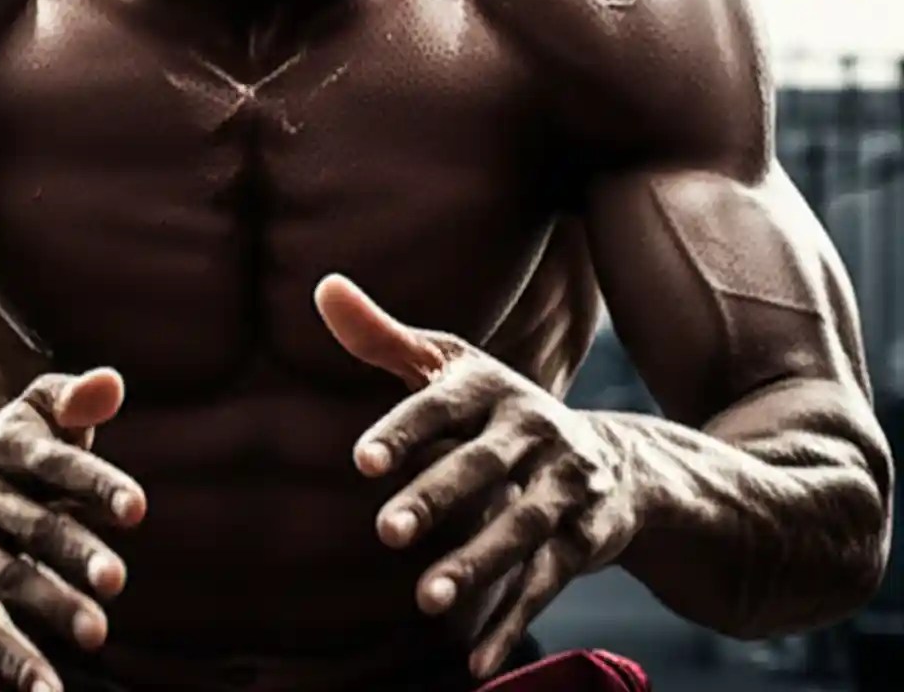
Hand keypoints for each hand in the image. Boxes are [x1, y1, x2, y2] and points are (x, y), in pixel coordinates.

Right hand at [0, 368, 144, 691]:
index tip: (137, 509)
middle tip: (118, 580)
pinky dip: (11, 662)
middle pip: (32, 526)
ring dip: (50, 607)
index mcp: (6, 450)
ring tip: (98, 634)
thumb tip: (113, 382)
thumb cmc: (8, 464)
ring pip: (6, 579)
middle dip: (75, 552)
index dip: (94, 484)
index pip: (55, 464)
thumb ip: (75, 403)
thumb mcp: (33, 424)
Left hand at [315, 274, 640, 678]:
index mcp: (491, 386)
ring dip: (478, 562)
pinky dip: (515, 620)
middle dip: (437, 498)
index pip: (442, 404)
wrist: (618, 459)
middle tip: (386, 532)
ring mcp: (567, 484)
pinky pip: (549, 580)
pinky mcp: (587, 537)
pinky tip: (477, 661)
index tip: (361, 462)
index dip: (405, 430)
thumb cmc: (499, 413)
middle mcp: (536, 429)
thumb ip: (383, 337)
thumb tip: (323, 287)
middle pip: (483, 465)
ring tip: (426, 599)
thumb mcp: (448, 369)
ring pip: (523, 525)